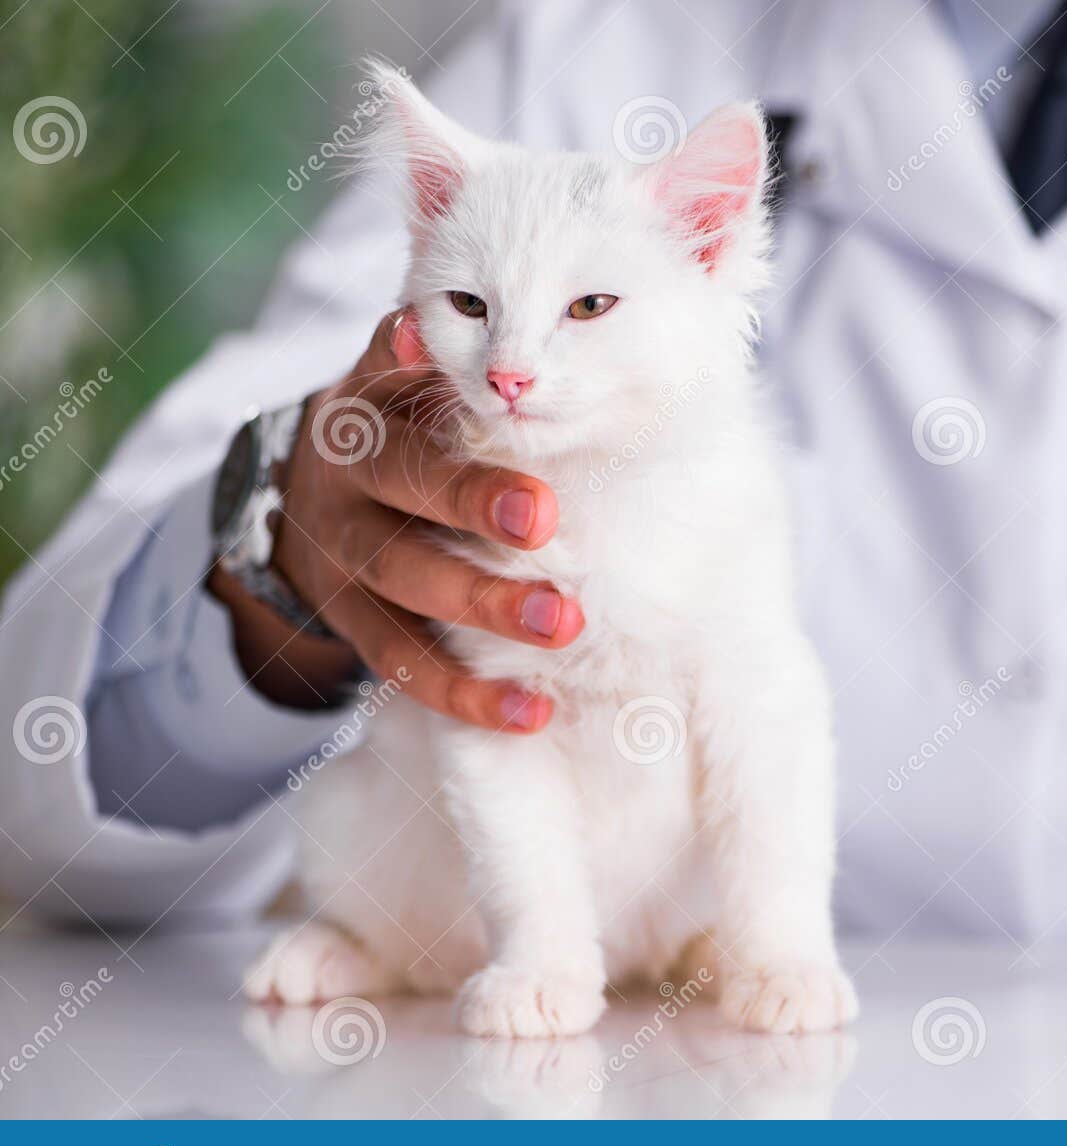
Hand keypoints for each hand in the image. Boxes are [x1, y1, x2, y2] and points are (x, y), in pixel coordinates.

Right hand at [220, 309, 582, 730]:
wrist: (316, 506)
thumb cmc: (407, 435)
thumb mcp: (410, 388)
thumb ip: (446, 367)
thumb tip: (457, 323)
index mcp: (367, 405)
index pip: (386, 375)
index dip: (413, 366)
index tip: (462, 368)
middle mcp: (346, 477)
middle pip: (402, 484)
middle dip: (472, 501)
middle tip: (543, 517)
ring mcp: (342, 555)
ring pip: (404, 581)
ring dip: (483, 605)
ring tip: (560, 623)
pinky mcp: (351, 622)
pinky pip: (402, 663)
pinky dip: (466, 692)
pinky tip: (531, 710)